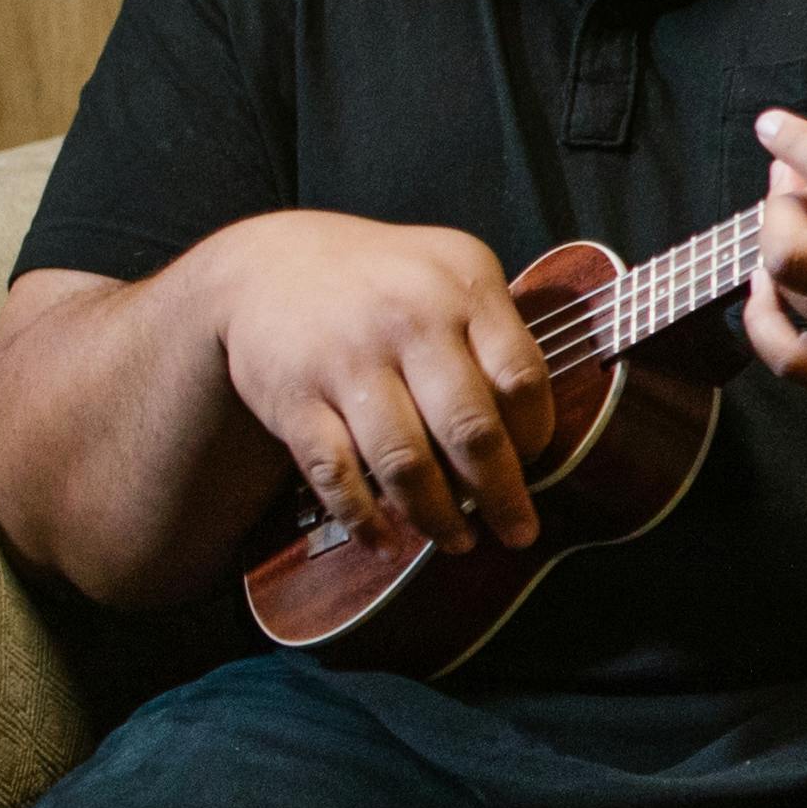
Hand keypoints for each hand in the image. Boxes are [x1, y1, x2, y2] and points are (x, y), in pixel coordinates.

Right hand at [200, 212, 557, 552]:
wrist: (270, 265)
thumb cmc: (383, 283)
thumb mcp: (450, 273)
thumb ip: (494, 334)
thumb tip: (534, 431)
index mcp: (462, 286)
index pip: (521, 375)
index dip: (536, 431)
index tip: (534, 459)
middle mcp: (408, 318)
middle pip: (470, 427)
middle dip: (501, 494)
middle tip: (519, 531)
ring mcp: (348, 359)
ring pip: (406, 462)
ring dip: (438, 516)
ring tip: (459, 541)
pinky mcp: (296, 398)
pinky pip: (337, 475)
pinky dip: (365, 519)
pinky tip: (387, 541)